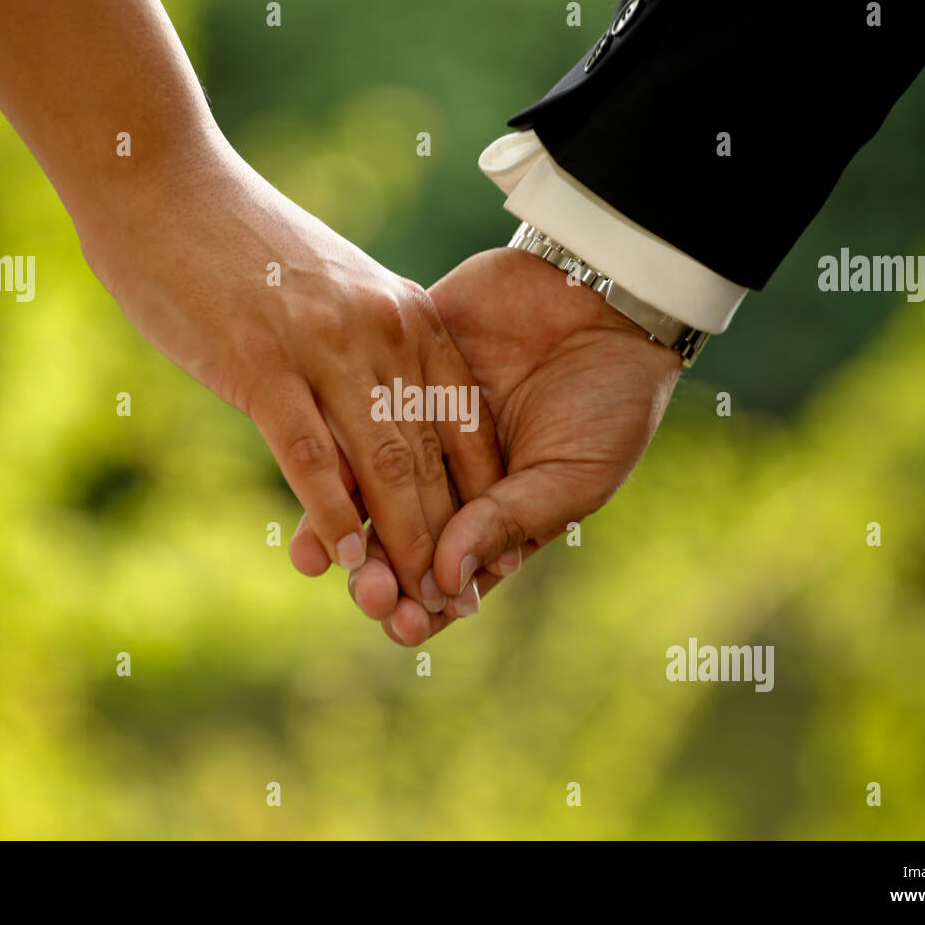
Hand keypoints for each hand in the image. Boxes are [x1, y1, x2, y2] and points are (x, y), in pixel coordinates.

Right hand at [81, 152, 504, 610]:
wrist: (162, 182)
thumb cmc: (243, 247)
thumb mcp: (333, 296)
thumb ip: (366, 356)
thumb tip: (376, 431)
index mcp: (408, 315)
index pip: (464, 425)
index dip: (477, 500)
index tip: (480, 558)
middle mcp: (382, 330)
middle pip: (428, 457)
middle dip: (441, 542)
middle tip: (450, 607)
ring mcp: (323, 346)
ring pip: (380, 465)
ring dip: (394, 545)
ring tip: (403, 603)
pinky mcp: (261, 362)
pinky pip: (309, 451)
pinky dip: (329, 510)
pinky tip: (340, 554)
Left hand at [292, 247, 682, 643]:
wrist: (605, 299)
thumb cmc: (611, 401)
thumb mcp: (573, 476)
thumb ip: (508, 524)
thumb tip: (447, 581)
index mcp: (495, 514)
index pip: (448, 576)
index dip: (424, 607)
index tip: (406, 625)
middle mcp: (448, 477)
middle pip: (398, 542)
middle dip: (378, 574)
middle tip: (367, 592)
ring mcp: (419, 425)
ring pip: (364, 487)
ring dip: (339, 524)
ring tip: (318, 556)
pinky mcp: (397, 370)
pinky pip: (352, 416)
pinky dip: (329, 449)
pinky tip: (313, 475)